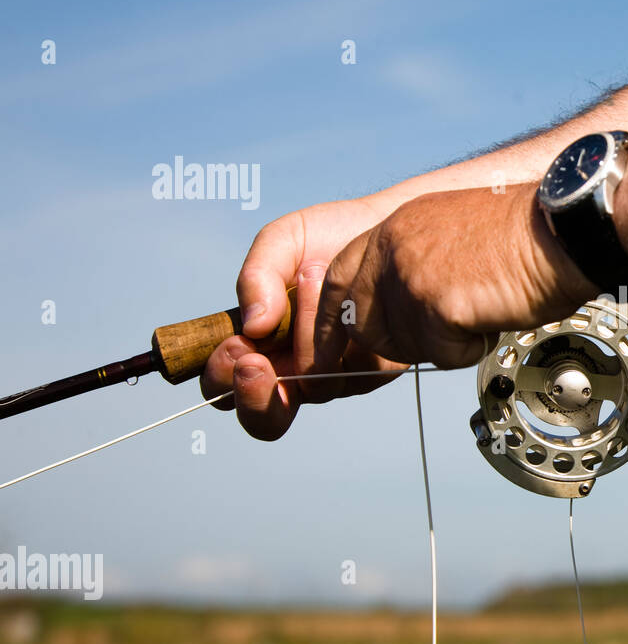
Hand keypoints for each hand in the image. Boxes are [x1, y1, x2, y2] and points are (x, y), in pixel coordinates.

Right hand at [200, 196, 407, 439]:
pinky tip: (339, 286)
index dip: (225, 382)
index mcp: (258, 349)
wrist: (387, 222)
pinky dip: (342, 329)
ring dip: (305, 335)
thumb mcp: (281, 244)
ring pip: (315, 387)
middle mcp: (295, 371)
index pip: (227, 391)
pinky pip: (357, 370)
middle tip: (254, 360)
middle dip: (256, 397)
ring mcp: (337, 373)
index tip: (234, 347)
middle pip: (267, 421)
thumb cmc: (327, 237)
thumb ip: (256, 278)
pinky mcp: (375, 366)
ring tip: (307, 276)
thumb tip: (254, 326)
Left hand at [313, 182, 597, 372]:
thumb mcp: (455, 231)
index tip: (338, 343)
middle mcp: (395, 247)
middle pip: (363, 321)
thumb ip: (417, 261)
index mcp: (398, 225)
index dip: (335, 317)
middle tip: (437, 337)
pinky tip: (492, 318)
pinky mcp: (435, 306)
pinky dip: (469, 349)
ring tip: (480, 313)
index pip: (338, 277)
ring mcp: (410, 275)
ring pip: (403, 345)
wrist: (562, 231)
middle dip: (395, 343)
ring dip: (442, 343)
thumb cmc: (528, 235)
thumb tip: (405, 308)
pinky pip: (439, 355)